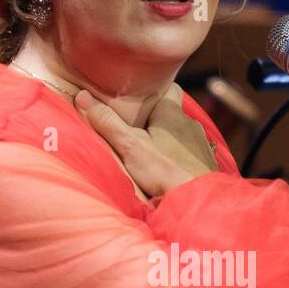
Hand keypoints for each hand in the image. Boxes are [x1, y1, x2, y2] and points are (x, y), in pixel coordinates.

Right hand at [73, 87, 218, 197]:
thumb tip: (82, 96)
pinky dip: (179, 155)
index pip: (169, 88)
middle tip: (138, 126)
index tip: (138, 97)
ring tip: (150, 148)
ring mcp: (201, 143)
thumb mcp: (129, 146)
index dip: (155, 90)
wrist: (195, 199)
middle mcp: (189, 122)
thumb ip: (107, 122)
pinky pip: (190, 152)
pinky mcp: (205, 162)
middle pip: (172, 112)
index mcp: (171, 112)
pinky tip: (168, 165)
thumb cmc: (163, 170)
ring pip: (181, 133)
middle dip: (157, 118)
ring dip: (168, 138)